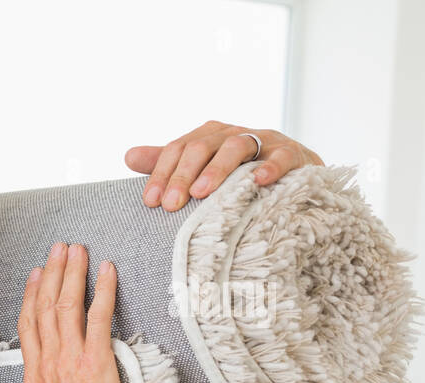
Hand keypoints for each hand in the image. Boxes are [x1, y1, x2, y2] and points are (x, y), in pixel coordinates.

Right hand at [18, 243, 128, 382]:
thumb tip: (55, 378)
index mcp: (35, 373)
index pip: (28, 324)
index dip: (32, 294)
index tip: (37, 273)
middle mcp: (48, 361)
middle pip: (45, 306)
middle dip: (53, 272)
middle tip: (60, 247)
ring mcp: (70, 360)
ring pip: (66, 305)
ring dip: (72, 273)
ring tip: (77, 249)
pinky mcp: (95, 362)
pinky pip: (98, 317)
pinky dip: (102, 290)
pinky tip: (107, 270)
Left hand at [125, 120, 324, 211]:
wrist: (296, 175)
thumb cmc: (240, 174)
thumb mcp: (203, 168)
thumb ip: (167, 162)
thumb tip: (128, 156)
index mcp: (210, 136)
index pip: (178, 149)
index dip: (161, 174)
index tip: (150, 203)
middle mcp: (233, 134)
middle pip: (203, 146)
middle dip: (183, 176)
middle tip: (170, 206)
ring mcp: (264, 141)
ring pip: (237, 146)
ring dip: (217, 170)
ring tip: (201, 194)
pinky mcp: (292, 153)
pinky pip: (281, 156)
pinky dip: (271, 167)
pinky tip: (259, 181)